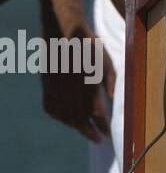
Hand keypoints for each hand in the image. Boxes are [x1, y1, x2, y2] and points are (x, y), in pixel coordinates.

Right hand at [39, 19, 116, 143]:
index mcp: (87, 84)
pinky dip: (60, 117)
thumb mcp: (107, 60)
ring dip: (75, 127)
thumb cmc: (90, 45)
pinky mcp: (46, 86)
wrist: (63, 33)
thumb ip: (110, 81)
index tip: (109, 135)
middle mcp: (70, 91)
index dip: (103, 127)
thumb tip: (111, 100)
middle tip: (98, 139)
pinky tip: (68, 119)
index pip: (96, 114)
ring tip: (86, 131)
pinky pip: (51, 108)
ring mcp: (56, 90)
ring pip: (64, 116)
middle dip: (89, 132)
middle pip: (79, 120)